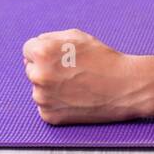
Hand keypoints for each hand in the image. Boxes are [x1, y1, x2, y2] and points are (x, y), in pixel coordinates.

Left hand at [23, 29, 153, 123]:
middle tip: (71, 72)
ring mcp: (43, 98)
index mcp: (42, 53)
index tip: (60, 57)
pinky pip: (45, 106)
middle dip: (46, 69)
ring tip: (76, 85)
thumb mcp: (76, 36)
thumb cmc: (103, 59)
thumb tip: (31, 51)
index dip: (45, 52)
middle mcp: (38, 75)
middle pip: (31, 69)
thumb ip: (48, 39)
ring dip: (51, 87)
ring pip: (38, 88)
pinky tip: (75, 98)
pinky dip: (56, 103)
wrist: (125, 87)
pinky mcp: (49, 116)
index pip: (28, 50)